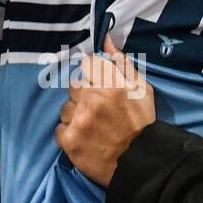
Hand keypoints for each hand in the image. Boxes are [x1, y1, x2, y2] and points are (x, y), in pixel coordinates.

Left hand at [55, 35, 155, 187]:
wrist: (143, 164)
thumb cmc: (143, 124)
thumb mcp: (141, 89)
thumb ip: (121, 63)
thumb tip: (105, 38)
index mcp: (111, 84)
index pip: (87, 64)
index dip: (93, 76)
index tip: (99, 88)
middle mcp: (92, 99)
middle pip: (74, 87)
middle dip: (84, 97)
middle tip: (98, 112)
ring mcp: (79, 120)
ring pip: (65, 109)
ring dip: (75, 116)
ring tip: (93, 128)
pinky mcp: (70, 140)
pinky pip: (59, 129)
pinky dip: (69, 134)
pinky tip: (84, 140)